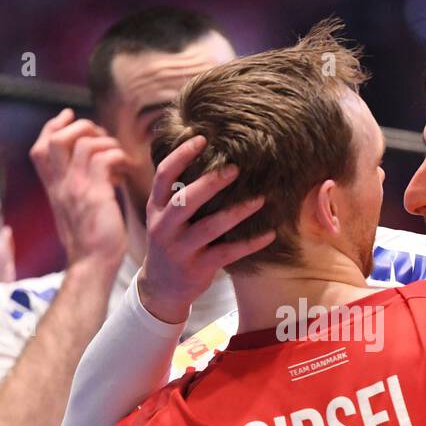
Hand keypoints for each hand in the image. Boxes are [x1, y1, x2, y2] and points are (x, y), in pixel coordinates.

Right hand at [29, 108, 129, 266]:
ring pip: (82, 142)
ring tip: (118, 156)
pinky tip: (126, 170)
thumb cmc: (91, 244)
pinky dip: (118, 156)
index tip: (69, 116)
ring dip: (105, 141)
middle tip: (100, 136)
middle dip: (80, 126)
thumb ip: (77, 190)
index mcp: (53, 190)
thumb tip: (96, 172)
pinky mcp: (95, 194)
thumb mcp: (76, 213)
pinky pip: (104, 157)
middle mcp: (60, 186)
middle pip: (55, 138)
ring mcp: (75, 188)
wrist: (92, 267)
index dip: (52, 126)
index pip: (40, 148)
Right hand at [138, 134, 273, 323]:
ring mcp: (180, 249)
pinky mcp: (197, 268)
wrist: (161, 288)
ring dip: (237, 212)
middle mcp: (164, 227)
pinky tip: (269, 234)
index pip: (163, 176)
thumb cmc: (171, 242)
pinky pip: (227, 253)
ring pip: (209, 227)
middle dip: (210, 182)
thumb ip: (178, 193)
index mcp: (156, 208)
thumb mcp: (164, 217)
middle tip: (235, 168)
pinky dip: (249, 244)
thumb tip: (206, 157)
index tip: (201, 138)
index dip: (180, 155)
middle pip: (186, 200)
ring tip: (260, 199)